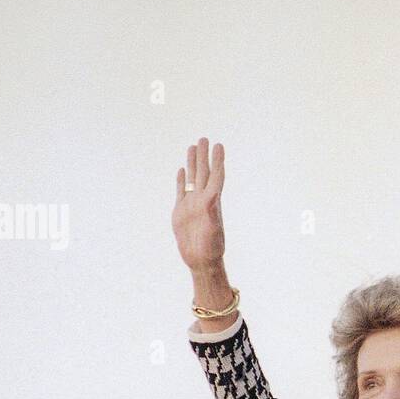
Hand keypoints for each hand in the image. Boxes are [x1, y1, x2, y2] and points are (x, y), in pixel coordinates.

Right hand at [173, 137, 225, 272]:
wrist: (200, 260)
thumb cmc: (210, 248)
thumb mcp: (212, 230)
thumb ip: (212, 212)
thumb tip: (213, 196)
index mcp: (212, 202)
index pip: (216, 176)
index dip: (217, 161)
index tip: (219, 146)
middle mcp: (203, 200)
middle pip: (204, 173)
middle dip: (204, 156)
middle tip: (204, 138)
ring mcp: (192, 204)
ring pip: (193, 179)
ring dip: (193, 163)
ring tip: (192, 147)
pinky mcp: (181, 211)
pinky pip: (181, 191)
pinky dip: (182, 180)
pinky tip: (182, 170)